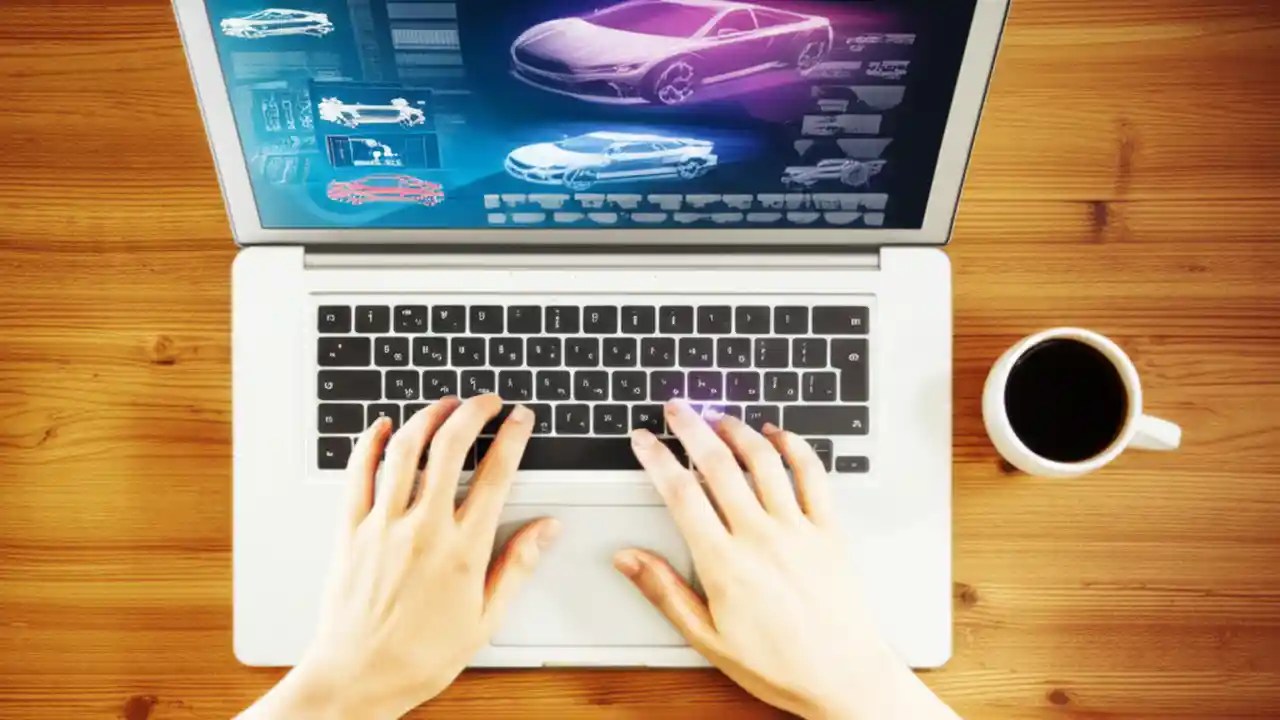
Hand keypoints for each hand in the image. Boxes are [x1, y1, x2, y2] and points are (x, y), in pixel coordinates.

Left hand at [240, 396, 558, 719]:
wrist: (357, 677)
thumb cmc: (420, 656)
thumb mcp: (486, 618)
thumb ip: (518, 565)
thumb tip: (547, 530)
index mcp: (463, 549)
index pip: (496, 474)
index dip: (512, 436)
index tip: (519, 418)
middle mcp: (423, 528)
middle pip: (450, 446)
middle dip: (473, 411)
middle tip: (485, 400)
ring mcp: (382, 525)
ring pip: (405, 449)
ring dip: (428, 416)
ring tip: (445, 404)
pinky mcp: (349, 530)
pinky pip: (358, 472)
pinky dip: (371, 441)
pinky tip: (383, 426)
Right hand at [617, 401, 956, 719]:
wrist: (844, 678)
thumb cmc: (779, 666)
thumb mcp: (708, 638)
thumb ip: (665, 592)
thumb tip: (628, 560)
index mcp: (725, 564)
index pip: (681, 494)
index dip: (657, 458)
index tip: (644, 439)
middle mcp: (761, 538)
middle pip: (718, 465)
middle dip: (692, 428)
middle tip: (677, 408)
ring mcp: (798, 529)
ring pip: (764, 460)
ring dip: (737, 430)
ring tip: (718, 416)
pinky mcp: (829, 530)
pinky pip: (812, 475)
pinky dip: (794, 446)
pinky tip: (778, 434)